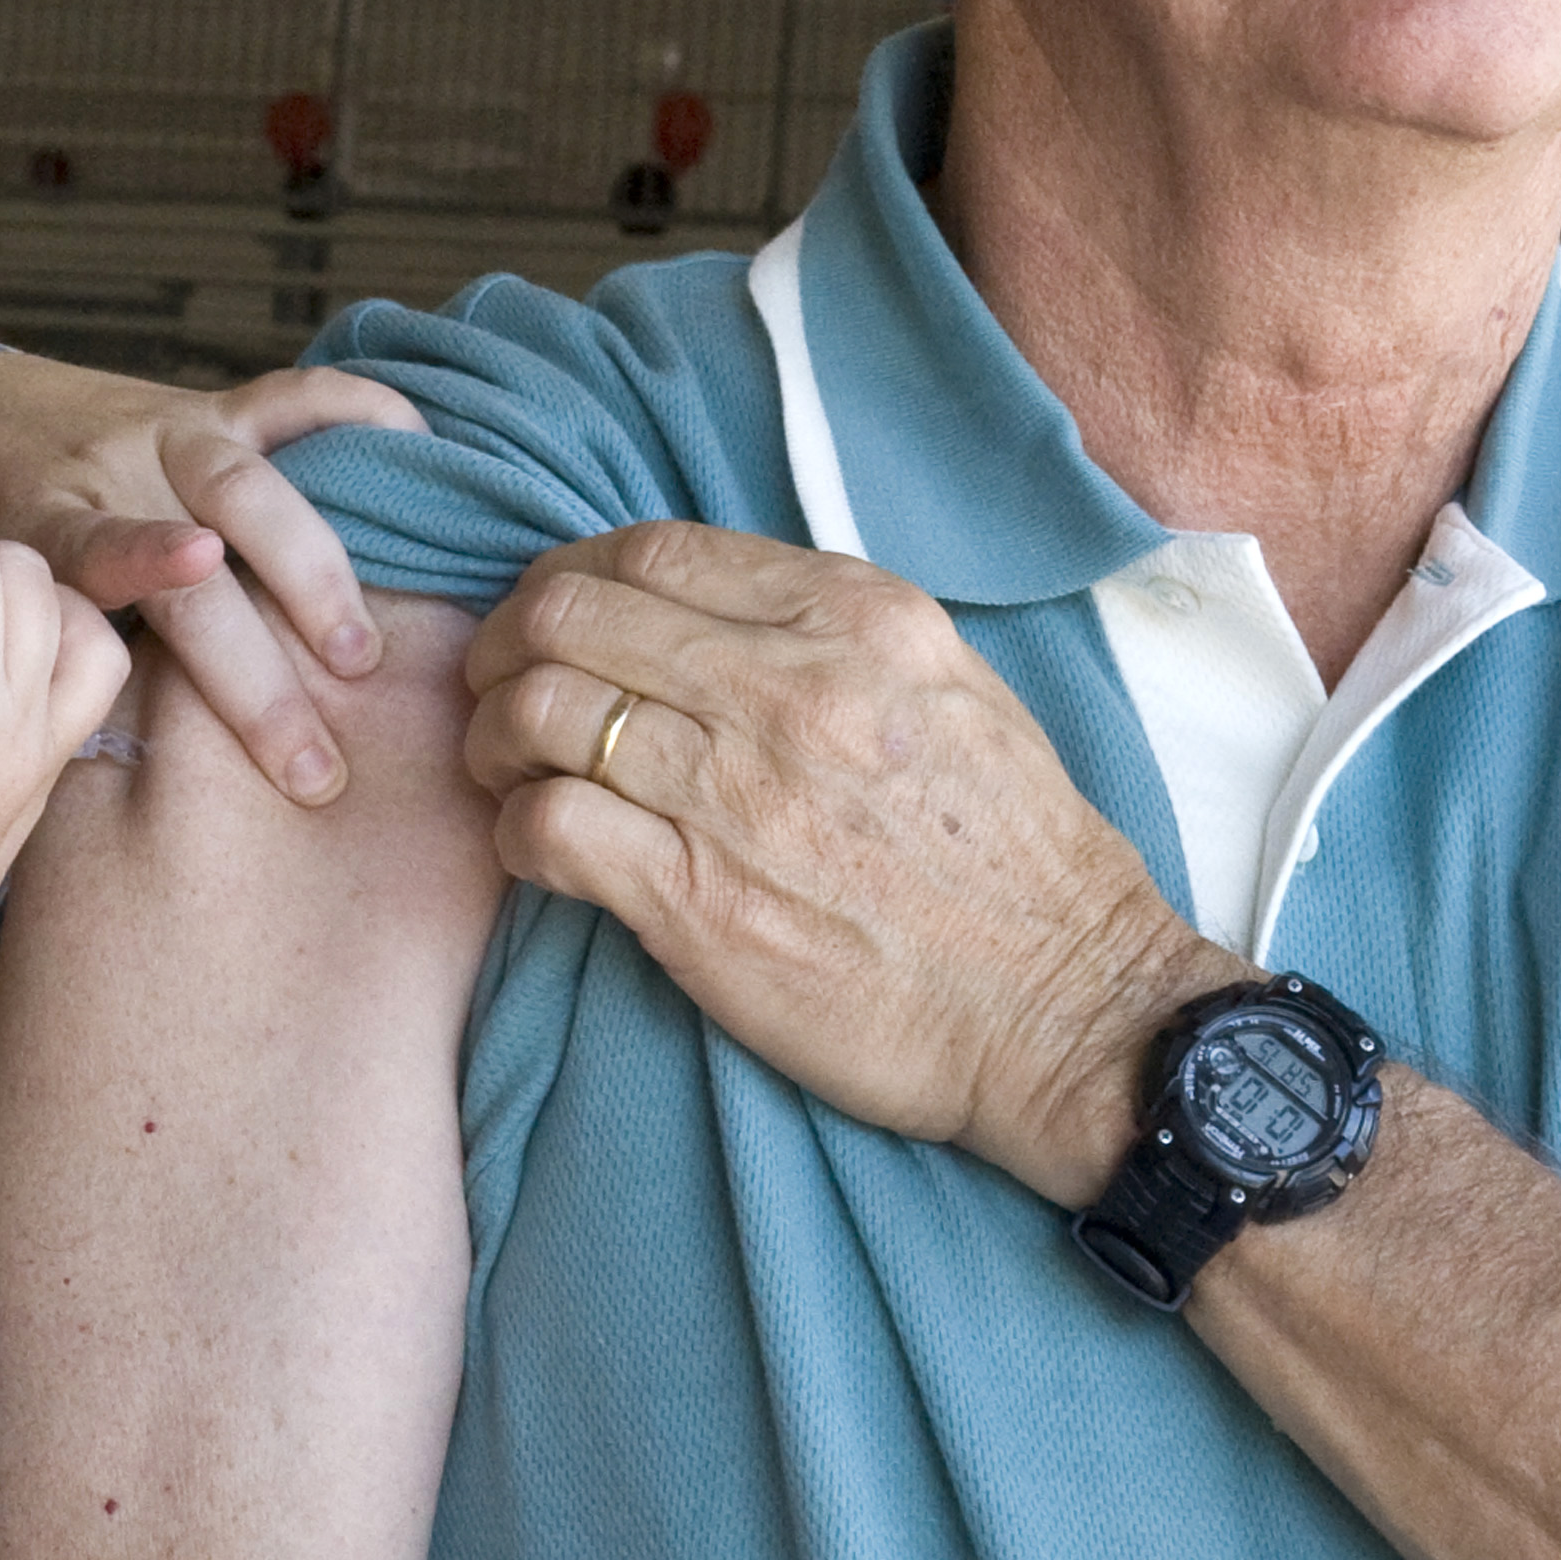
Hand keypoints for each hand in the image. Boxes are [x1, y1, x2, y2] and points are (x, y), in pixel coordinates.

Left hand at [0, 352, 422, 803]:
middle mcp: (115, 477)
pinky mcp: (212, 407)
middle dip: (259, 671)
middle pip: (196, 571)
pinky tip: (418, 439)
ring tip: (363, 658)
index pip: (98, 545)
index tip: (197, 564)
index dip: (146, 550)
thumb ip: (14, 660)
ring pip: (252, 490)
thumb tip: (36, 773)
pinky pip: (290, 400)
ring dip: (315, 572)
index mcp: (48, 528)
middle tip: (312, 769)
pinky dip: (357, 409)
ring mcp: (169, 436)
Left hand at [459, 522, 1233, 1203]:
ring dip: (494, 740)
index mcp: (852, 618)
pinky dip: (514, 830)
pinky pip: (546, 827)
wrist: (1066, 1008)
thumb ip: (830, 633)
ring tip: (506, 773)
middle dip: (506, 646)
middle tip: (498, 691)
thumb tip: (712, 611)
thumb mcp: (951, 687)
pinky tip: (536, 849)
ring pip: (539, 712)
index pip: (649, 550)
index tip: (551, 618)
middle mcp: (788, 688)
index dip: (568, 576)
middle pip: (569, 616)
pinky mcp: (696, 902)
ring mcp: (736, 793)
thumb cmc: (1017, 858)